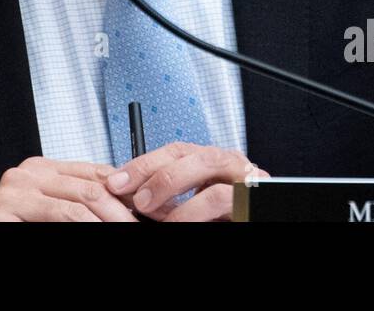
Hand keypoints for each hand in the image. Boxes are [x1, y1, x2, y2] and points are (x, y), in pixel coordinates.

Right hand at [0, 156, 137, 221]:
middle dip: (120, 211)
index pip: (95, 172)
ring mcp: (15, 188)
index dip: (123, 192)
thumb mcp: (59, 213)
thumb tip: (127, 208)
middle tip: (138, 225)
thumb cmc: (22, 229)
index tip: (144, 210)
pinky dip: (86, 228)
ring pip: (79, 203)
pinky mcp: (6, 207)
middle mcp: (28, 172)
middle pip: (91, 186)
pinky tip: (98, 233)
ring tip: (124, 230)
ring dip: (107, 221)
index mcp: (43, 168)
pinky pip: (60, 217)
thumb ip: (82, 203)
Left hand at [105, 142, 269, 220]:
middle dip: (157, 174)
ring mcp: (245, 180)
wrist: (257, 219)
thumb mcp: (191, 203)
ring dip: (176, 197)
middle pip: (190, 154)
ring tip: (155, 214)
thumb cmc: (225, 216)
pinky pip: (224, 200)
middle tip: (136, 199)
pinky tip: (182, 222)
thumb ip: (167, 197)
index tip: (115, 182)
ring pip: (208, 173)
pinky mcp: (254, 200)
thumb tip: (131, 196)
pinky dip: (196, 211)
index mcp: (211, 160)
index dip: (142, 164)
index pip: (174, 150)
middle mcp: (229, 164)